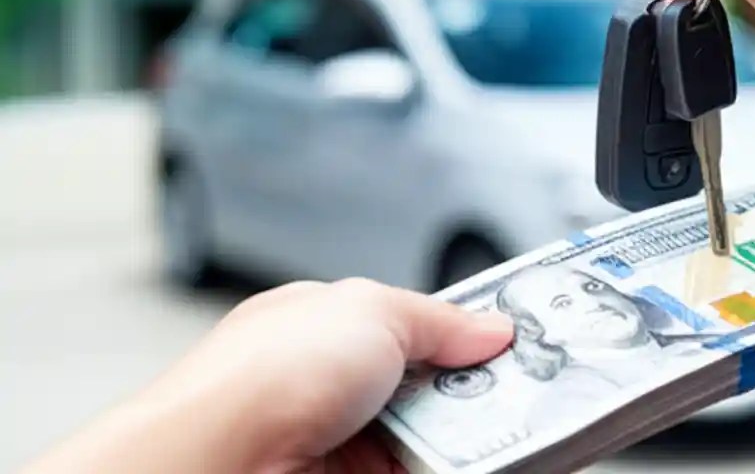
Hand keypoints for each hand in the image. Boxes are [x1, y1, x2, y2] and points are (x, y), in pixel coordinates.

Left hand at [23, 279, 512, 473]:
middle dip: (470, 391)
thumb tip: (491, 329)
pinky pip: (412, 469)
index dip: (459, 333)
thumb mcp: (375, 311)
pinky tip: (471, 457)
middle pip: (425, 386)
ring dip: (462, 437)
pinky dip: (439, 464)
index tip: (509, 346)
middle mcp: (327, 383)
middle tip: (519, 394)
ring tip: (506, 431)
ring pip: (424, 438)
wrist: (221, 461)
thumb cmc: (267, 374)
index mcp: (326, 324)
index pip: (411, 323)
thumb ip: (440, 319)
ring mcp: (334, 439)